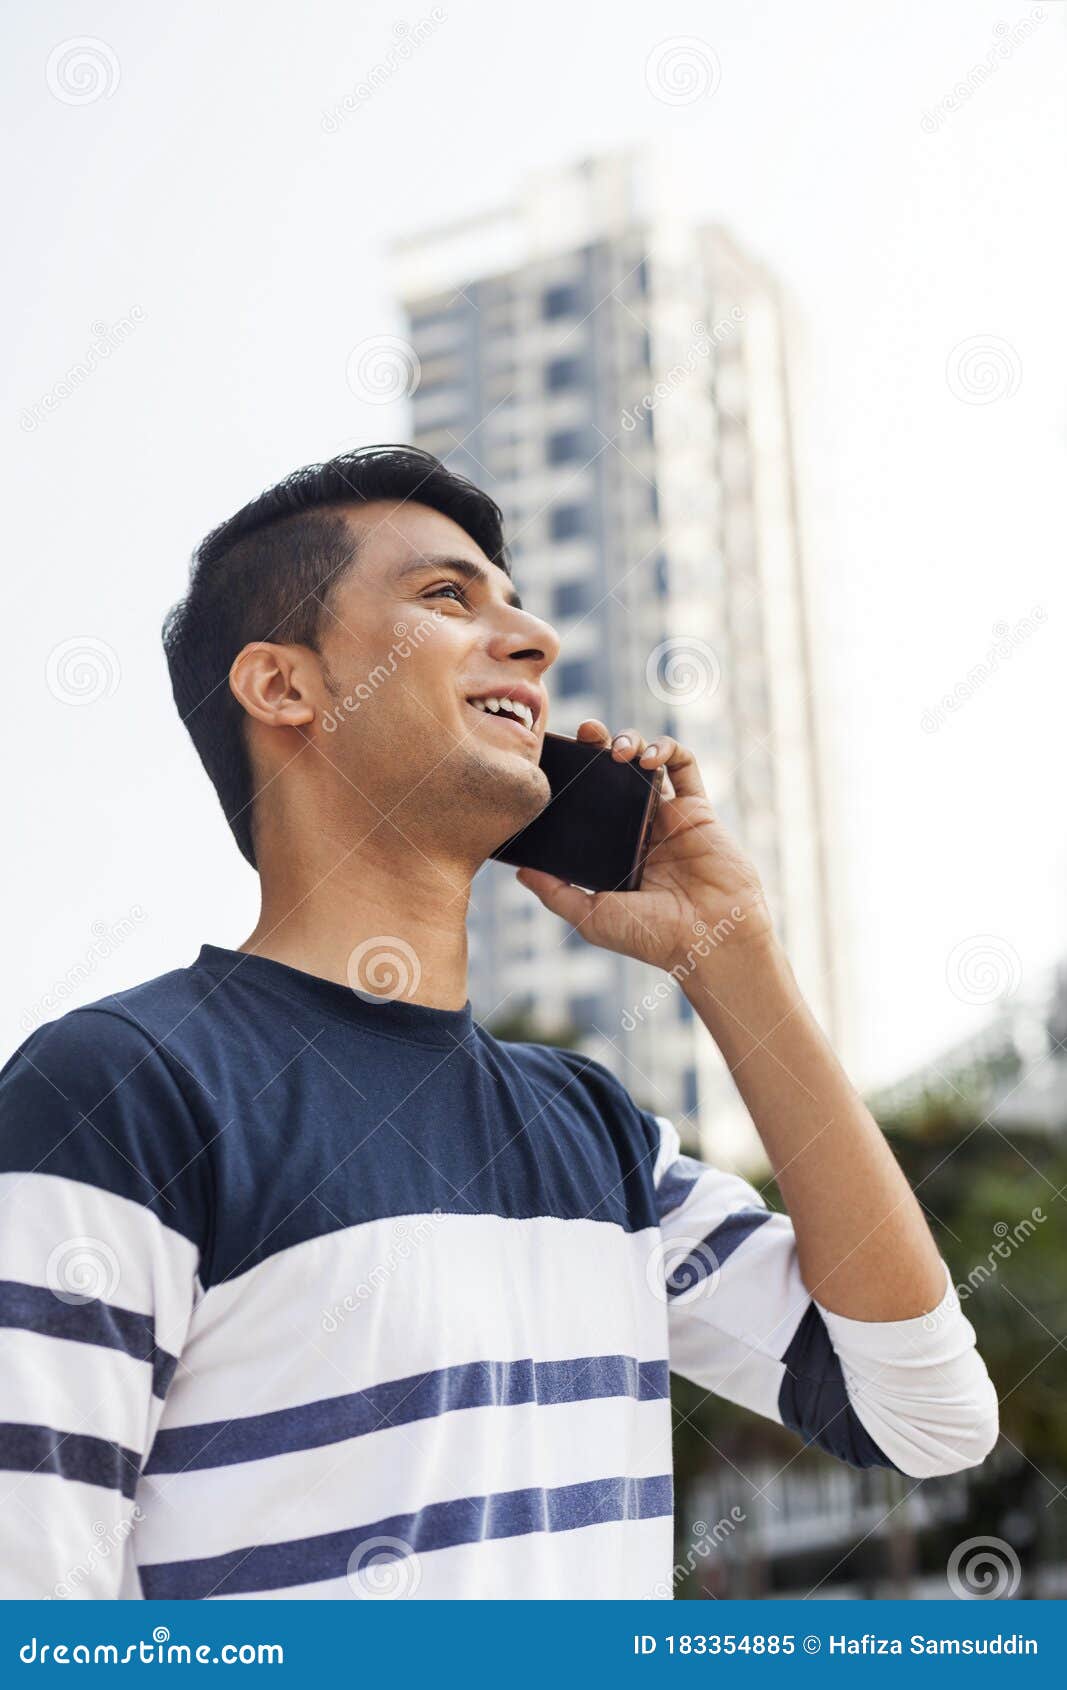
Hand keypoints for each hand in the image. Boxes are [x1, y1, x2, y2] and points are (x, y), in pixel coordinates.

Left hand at [514, 719, 775, 975]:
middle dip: (597, 746)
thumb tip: (520, 872)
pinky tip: (650, 755)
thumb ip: (556, 893)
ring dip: (631, 742)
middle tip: (584, 733)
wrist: (709, 941)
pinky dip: (669, 749)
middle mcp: (638, 829)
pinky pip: (686, 767)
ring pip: (647, 762)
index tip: (553, 758)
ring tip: (618, 751)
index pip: (585, 802)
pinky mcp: (698, 810)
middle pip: (613, 775)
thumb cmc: (653, 937)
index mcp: (612, 851)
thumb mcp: (592, 918)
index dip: (571, 777)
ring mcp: (668, 818)